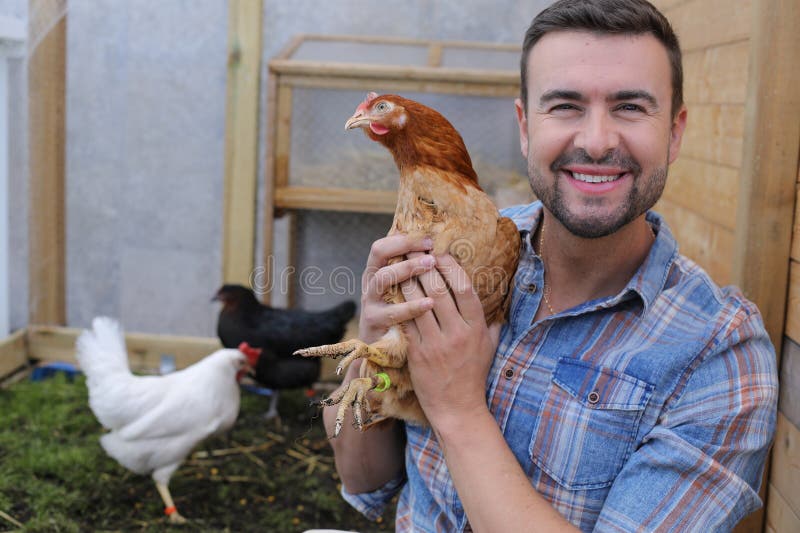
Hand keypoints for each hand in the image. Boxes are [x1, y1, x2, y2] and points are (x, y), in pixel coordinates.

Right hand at [358, 234, 436, 342]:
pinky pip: (392, 311)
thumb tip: (443, 253)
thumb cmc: (403, 319)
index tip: (429, 239)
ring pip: (382, 278)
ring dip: (406, 268)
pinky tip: (430, 303)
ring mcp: (370, 302)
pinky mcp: (374, 322)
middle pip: (379, 252)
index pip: (384, 244)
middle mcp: (371, 282)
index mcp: (379, 271)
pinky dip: (411, 306)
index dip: (405, 238)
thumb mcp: (407, 293)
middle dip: (405, 247)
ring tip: (430, 265)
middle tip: (431, 249)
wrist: (384, 355)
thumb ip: (417, 275)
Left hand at [404, 253, 500, 433]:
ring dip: (408, 281)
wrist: (457, 408)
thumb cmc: (473, 375)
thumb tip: (498, 307)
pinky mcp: (417, 354)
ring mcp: (437, 344)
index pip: (465, 288)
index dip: (451, 267)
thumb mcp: (489, 347)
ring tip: (401, 265)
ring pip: (419, 303)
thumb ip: (493, 325)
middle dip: (425, 267)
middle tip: (415, 251)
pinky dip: (399, 304)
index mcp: (477, 328)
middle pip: (439, 291)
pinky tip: (392, 291)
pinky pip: (406, 321)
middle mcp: (458, 333)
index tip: (440, 254)